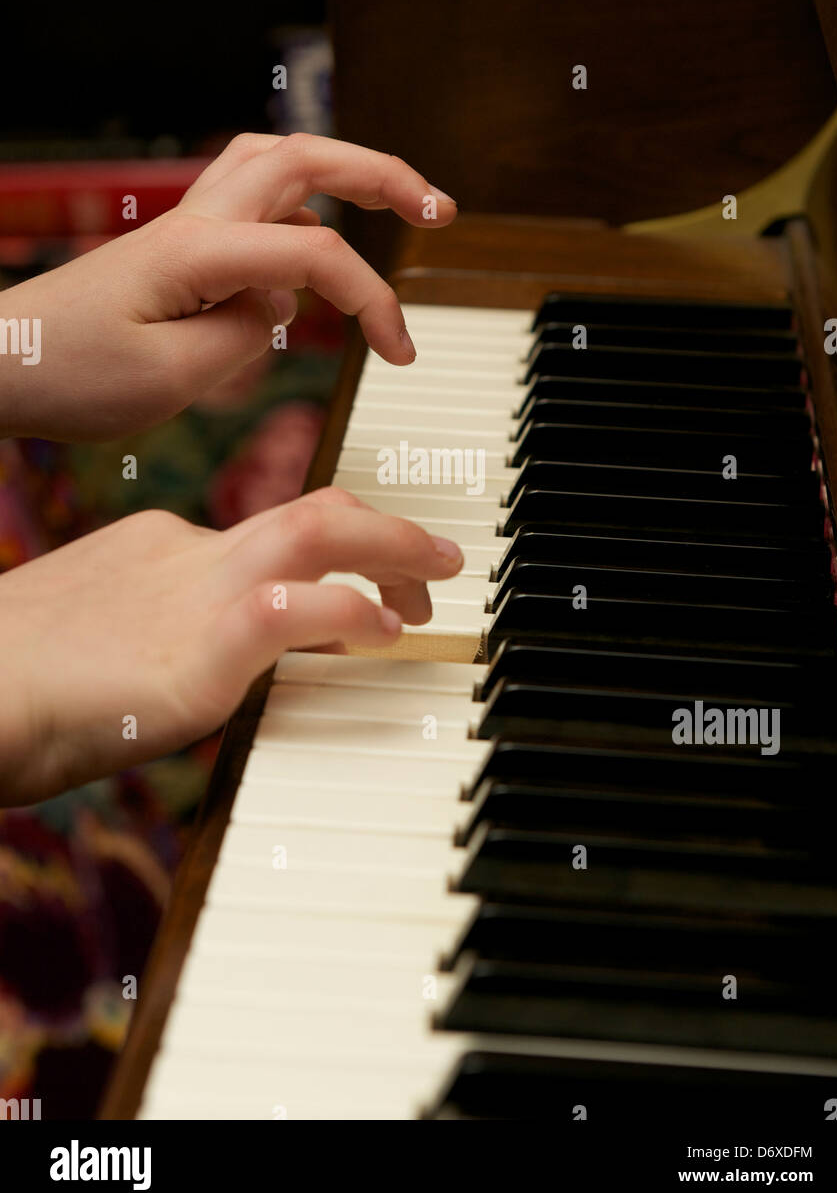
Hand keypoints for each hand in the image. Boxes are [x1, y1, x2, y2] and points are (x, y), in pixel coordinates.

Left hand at [0, 134, 456, 441]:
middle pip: (306, 157)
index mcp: (198, 251)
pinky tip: (309, 268)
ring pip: (276, 162)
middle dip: (383, 175)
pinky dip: (300, 213)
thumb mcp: (169, 378)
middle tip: (438, 209)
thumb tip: (274, 306)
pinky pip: (252, 206)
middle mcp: (196, 222)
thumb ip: (242, 335)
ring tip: (393, 206)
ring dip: (343, 174)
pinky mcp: (177, 250)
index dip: (374, 300)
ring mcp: (185, 229)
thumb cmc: (65, 373)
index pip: (318, 254)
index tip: (400, 352)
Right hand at [0, 487, 463, 805]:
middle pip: (309, 512)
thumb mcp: (102, 641)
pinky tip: (385, 630)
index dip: (333, 557)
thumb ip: (162, 637)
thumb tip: (205, 666)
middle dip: (383, 529)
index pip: (268, 535)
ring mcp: (197, 593)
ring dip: (392, 550)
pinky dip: (351, 611)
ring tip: (438, 578)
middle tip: (436, 559)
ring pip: (318, 533)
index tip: (363, 589)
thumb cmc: (16, 680)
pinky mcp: (199, 647)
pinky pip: (296, 607)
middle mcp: (187, 555)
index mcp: (161, 549)